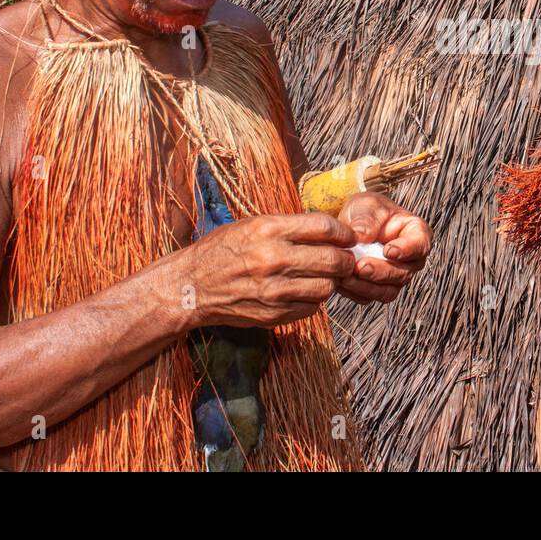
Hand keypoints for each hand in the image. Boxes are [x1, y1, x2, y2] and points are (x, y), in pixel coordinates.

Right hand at [183, 213, 356, 326]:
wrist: (191, 286)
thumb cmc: (223, 250)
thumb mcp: (253, 225)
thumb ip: (291, 227)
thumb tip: (331, 231)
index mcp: (269, 230)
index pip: (324, 228)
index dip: (344, 233)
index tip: (349, 237)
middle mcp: (274, 259)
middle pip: (333, 260)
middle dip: (345, 260)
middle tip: (345, 259)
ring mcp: (274, 290)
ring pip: (327, 287)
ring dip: (330, 281)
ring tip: (321, 276)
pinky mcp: (273, 314)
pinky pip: (311, 308)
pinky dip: (312, 300)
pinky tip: (302, 291)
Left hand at [334, 192, 431, 304]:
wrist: (351, 223)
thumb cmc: (366, 210)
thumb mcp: (367, 206)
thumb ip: (367, 220)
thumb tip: (362, 237)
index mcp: (416, 234)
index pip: (420, 245)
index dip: (407, 251)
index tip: (388, 251)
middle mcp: (410, 259)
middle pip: (403, 273)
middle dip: (380, 272)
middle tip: (360, 266)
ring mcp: (395, 276)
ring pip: (388, 291)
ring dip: (367, 287)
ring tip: (345, 277)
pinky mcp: (377, 288)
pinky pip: (370, 297)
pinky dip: (355, 292)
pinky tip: (341, 281)